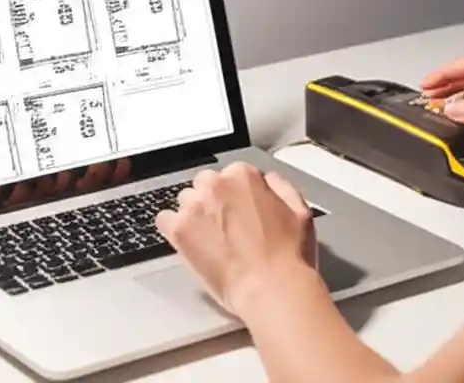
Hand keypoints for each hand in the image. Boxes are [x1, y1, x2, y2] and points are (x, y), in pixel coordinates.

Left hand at [155, 162, 318, 317]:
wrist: (270, 289)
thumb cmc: (288, 255)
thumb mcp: (300, 212)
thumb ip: (281, 187)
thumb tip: (267, 179)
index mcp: (243, 176)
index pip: (233, 173)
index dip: (240, 194)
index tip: (243, 209)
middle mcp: (214, 185)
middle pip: (206, 183)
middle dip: (215, 199)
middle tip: (228, 225)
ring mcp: (193, 207)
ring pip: (186, 200)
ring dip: (195, 213)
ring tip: (211, 237)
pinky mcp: (178, 230)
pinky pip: (164, 219)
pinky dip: (173, 227)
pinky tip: (189, 241)